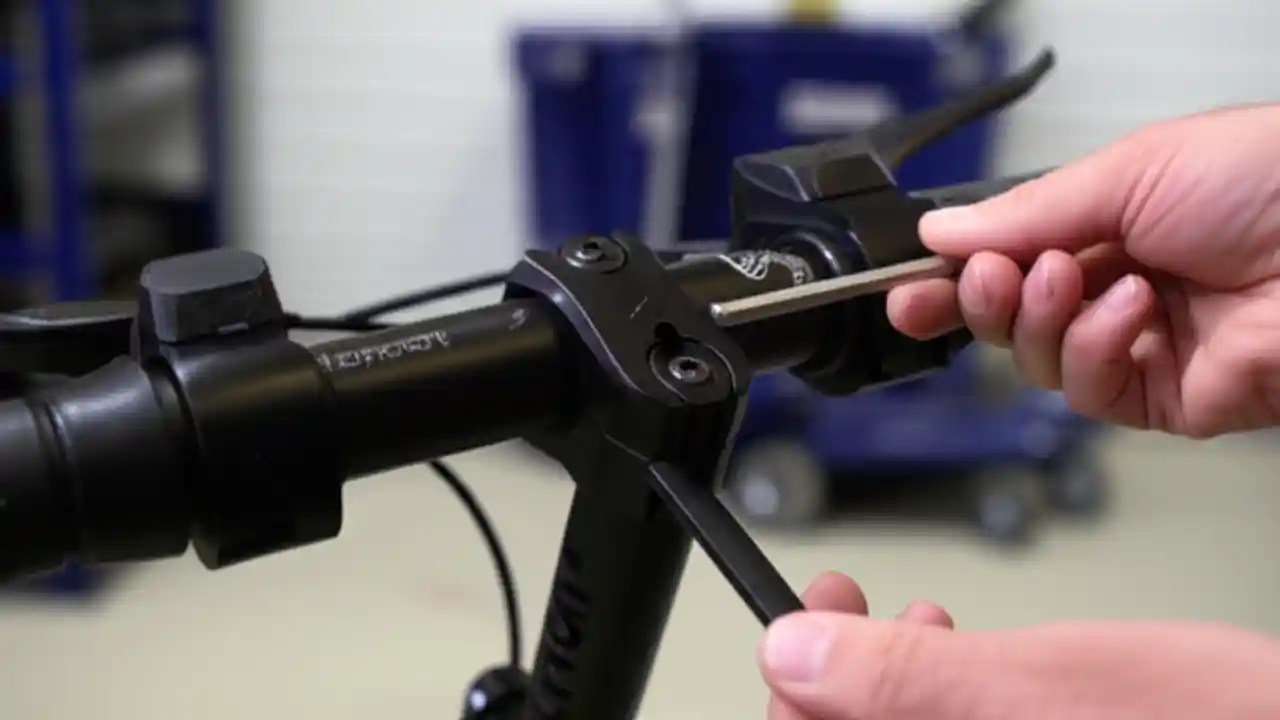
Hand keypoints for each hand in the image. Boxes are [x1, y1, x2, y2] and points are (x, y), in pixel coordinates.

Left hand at [760, 573, 1279, 718]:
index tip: (800, 616)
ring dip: (889, 680)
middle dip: (836, 676)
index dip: (790, 690)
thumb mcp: (1038, 688)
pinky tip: (961, 653)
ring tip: (913, 619)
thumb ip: (906, 680)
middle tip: (842, 605)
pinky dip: (943, 697)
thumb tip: (793, 654)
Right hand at [888, 103, 1279, 436]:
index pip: (1005, 261)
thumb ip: (1029, 210)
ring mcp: (1140, 345)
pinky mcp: (1166, 397)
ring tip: (1077, 279)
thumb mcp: (1130, 170)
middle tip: (979, 279)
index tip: (904, 287)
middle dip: (979, 302)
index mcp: (1106, 225)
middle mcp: (1115, 287)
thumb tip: (943, 231)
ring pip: (1038, 361)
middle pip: (1007, 320)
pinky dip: (1093, 349)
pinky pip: (1091, 390)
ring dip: (1040, 320)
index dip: (949, 278)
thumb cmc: (1273, 179)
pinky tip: (1128, 313)